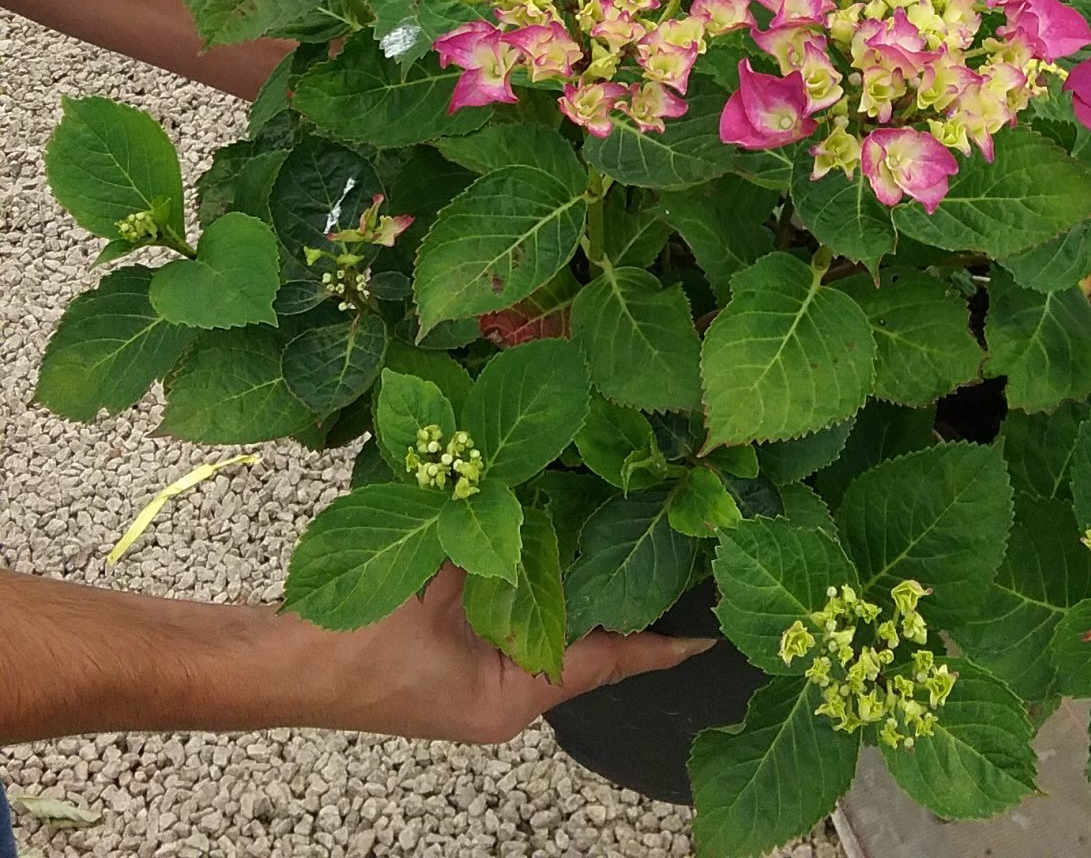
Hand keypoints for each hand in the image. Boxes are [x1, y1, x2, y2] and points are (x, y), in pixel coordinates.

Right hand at [295, 567, 715, 744]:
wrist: (276, 665)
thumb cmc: (349, 642)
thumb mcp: (430, 588)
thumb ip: (491, 548)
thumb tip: (534, 501)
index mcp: (508, 697)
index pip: (604, 664)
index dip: (656, 644)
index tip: (705, 636)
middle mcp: (503, 693)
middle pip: (581, 640)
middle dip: (618, 596)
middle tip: (673, 548)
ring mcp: (478, 672)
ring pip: (547, 618)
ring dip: (572, 577)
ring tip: (625, 528)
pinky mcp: (453, 646)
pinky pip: (511, 607)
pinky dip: (530, 572)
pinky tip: (548, 527)